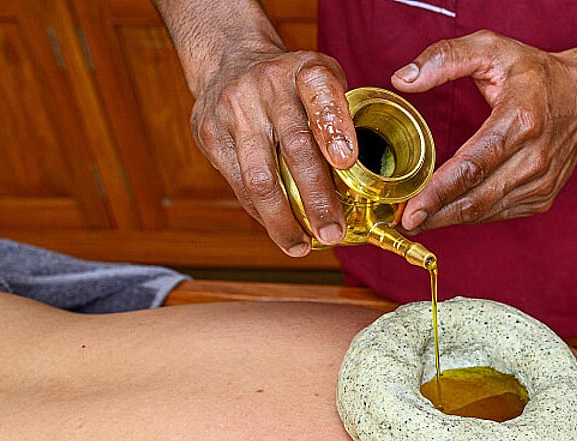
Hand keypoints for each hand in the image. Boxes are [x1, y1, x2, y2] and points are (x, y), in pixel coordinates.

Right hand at [190, 47, 356, 255]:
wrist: (229, 59)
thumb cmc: (292, 83)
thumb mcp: (325, 82)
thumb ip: (344, 120)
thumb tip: (366, 183)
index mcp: (304, 71)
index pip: (321, 94)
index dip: (335, 128)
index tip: (346, 161)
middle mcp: (267, 87)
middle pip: (294, 148)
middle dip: (316, 198)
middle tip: (332, 232)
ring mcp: (235, 111)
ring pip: (259, 176)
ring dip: (283, 220)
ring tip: (301, 246)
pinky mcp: (210, 134)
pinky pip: (239, 184)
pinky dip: (262, 213)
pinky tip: (279, 228)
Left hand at [392, 30, 576, 232]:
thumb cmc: (537, 74)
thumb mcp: (492, 48)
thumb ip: (445, 58)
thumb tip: (402, 78)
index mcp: (520, 121)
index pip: (472, 166)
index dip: (438, 192)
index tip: (410, 211)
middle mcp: (535, 157)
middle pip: (476, 198)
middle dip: (437, 214)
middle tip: (404, 222)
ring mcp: (542, 182)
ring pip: (487, 211)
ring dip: (451, 219)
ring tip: (420, 220)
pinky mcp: (543, 196)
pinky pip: (500, 212)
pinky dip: (473, 215)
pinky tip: (450, 211)